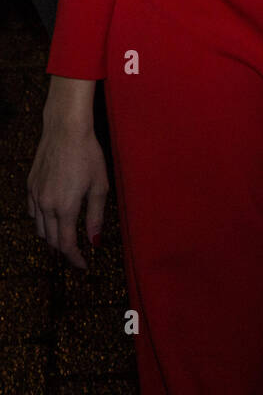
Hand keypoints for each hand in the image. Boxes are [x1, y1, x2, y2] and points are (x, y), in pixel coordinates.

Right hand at [28, 83, 107, 269]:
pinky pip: (33, 213)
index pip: (67, 244)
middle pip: (52, 240)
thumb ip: (95, 216)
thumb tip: (94, 241)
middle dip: (65, 251)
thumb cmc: (88, 155)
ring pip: (40, 229)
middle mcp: (46, 205)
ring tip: (66, 237)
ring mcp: (35, 195)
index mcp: (65, 208)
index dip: (75, 259)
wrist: (66, 130)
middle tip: (78, 254)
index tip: (83, 265)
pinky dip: (42, 222)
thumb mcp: (100, 186)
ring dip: (52, 237)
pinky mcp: (30, 185)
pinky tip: (52, 217)